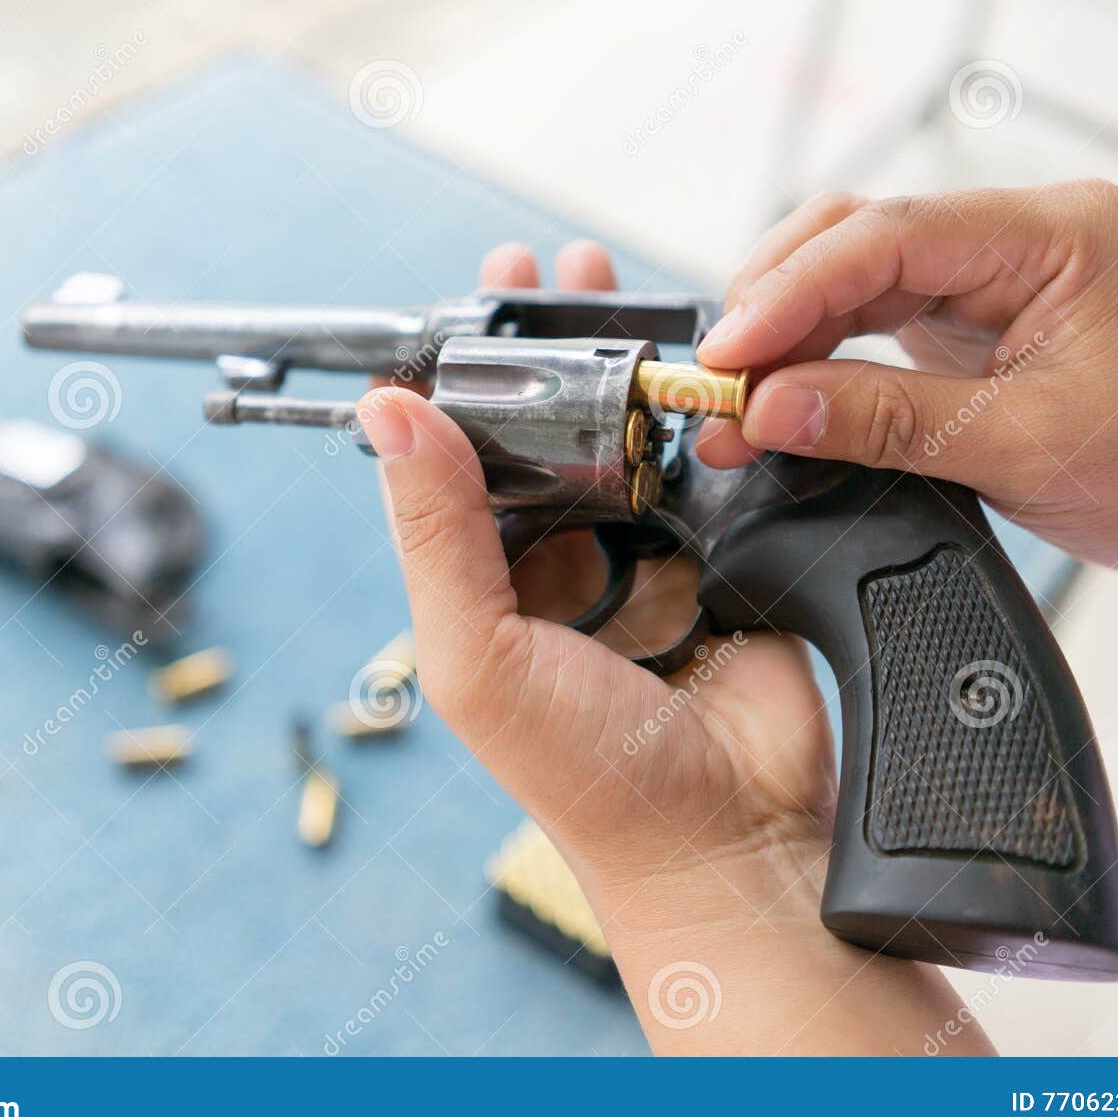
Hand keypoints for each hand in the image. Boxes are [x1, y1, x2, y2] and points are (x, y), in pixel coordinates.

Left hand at [357, 242, 989, 1054]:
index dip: (462, 385)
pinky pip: (711, 468)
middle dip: (551, 355)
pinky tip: (695, 364)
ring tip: (614, 297)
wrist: (730, 837)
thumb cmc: (589, 776)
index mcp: (491, 583)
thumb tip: (387, 414)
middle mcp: (566, 563)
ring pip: (631, 439)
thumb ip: (435, 531)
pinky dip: (704, 418)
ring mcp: (651, 555)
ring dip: (627, 370)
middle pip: (551, 434)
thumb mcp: (477, 652)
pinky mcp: (729, 555)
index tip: (472, 312)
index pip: (462, 463)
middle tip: (548, 279)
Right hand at [695, 183, 1117, 729]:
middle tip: (714, 380)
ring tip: (731, 405)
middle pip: (859, 239)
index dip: (793, 290)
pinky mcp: (970, 321)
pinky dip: (816, 364)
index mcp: (1058, 234)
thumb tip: (769, 408)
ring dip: (785, 340)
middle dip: (776, 307)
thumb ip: (882, 420)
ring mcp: (991, 278)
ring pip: (854, 281)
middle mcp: (1020, 238)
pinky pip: (872, 325)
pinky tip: (775, 400)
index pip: (892, 233)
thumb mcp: (1018, 446)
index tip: (728, 352)